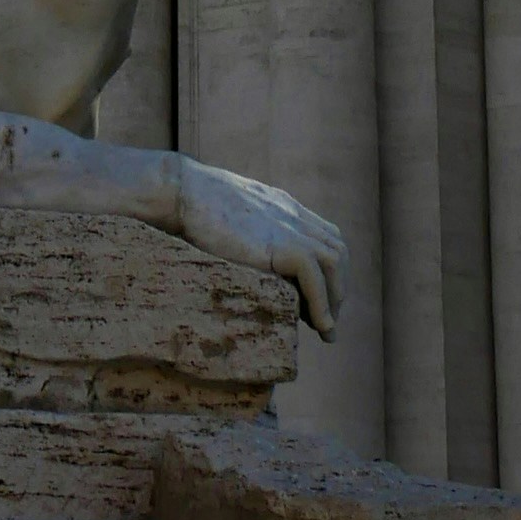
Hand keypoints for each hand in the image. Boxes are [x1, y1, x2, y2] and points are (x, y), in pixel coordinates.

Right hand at [173, 156, 345, 336]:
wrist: (182, 192)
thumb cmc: (194, 204)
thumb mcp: (234, 216)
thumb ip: (250, 231)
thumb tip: (247, 255)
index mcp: (283, 207)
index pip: (325, 236)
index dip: (329, 269)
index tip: (318, 298)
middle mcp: (293, 215)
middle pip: (337, 250)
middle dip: (337, 287)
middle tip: (325, 320)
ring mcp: (289, 227)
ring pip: (334, 262)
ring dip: (334, 298)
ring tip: (324, 327)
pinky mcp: (279, 243)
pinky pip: (314, 275)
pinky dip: (322, 302)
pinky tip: (318, 324)